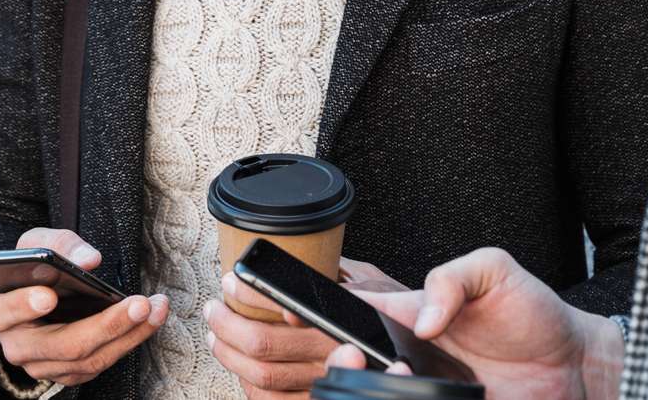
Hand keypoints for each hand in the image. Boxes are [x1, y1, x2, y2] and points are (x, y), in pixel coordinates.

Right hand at [0, 227, 169, 388]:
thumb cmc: (35, 268)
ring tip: (156, 308)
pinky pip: (101, 363)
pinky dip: (130, 341)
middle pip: (62, 345)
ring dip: (129, 334)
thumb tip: (89, 261)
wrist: (38, 293)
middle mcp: (17, 347)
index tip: (48, 294)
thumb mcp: (38, 244)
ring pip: (88, 360)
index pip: (4, 312)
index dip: (24, 305)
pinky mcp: (68, 373)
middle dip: (106, 325)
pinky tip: (150, 319)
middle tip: (138, 304)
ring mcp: (43, 366)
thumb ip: (60, 244)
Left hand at [205, 256, 406, 399]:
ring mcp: (324, 382)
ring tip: (217, 334)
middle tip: (214, 307)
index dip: (255, 295)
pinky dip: (250, 388)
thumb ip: (350, 276)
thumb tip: (322, 260)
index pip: (288, 306)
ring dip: (230, 356)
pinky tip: (241, 370)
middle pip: (264, 345)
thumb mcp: (379, 286)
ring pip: (262, 378)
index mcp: (344, 321)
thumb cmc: (403, 320)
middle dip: (228, 324)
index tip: (234, 279)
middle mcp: (332, 355)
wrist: (432, 364)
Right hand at [324, 248, 624, 399]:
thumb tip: (423, 320)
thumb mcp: (495, 270)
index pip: (353, 312)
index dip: (320, 314)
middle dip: (341, 362)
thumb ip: (452, 278)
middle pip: (349, 366)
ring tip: (401, 377)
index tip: (302, 317)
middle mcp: (410, 360)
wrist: (575, 364)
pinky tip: (427, 395)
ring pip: (372, 394)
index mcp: (411, 317)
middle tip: (359, 358)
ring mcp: (426, 392)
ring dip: (376, 389)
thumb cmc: (535, 313)